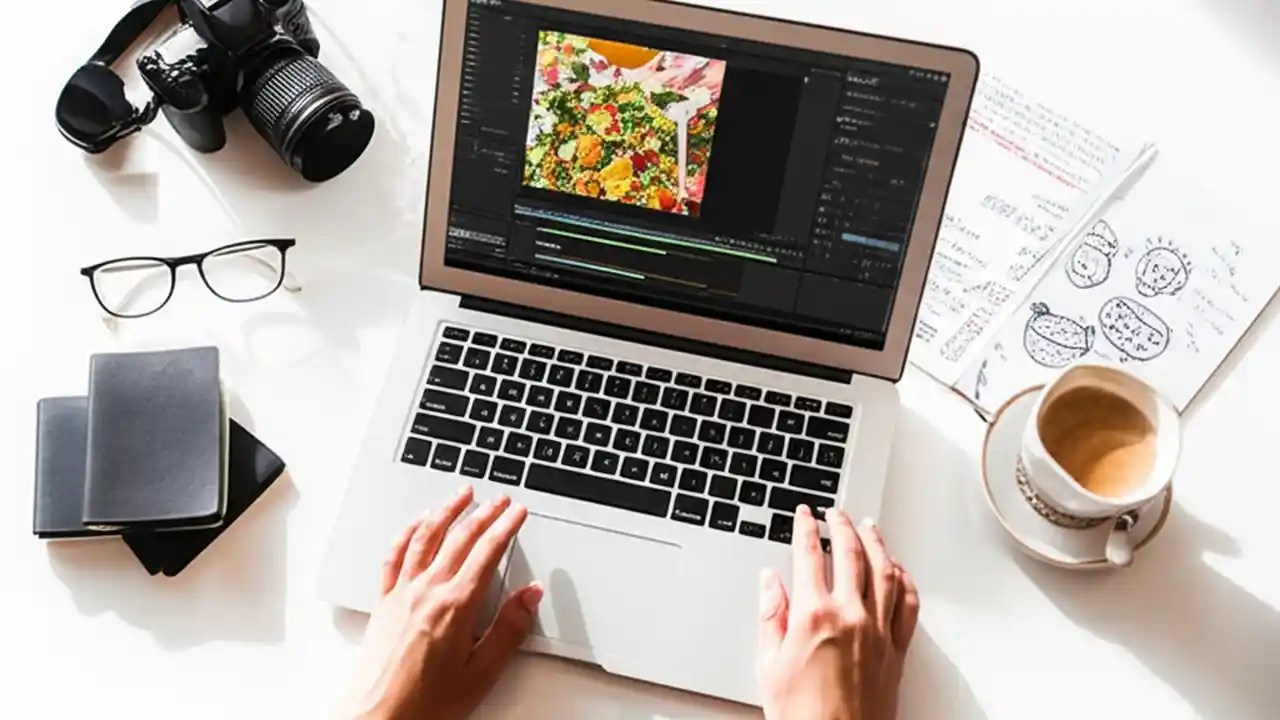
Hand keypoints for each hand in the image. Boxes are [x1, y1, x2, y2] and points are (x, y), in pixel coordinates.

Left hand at [334, 487, 542, 719]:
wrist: (378, 719)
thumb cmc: (427, 704)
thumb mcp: (482, 672)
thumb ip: (509, 629)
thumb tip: (530, 595)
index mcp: (456, 606)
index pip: (488, 552)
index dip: (506, 527)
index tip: (518, 513)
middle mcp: (427, 591)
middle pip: (460, 538)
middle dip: (484, 513)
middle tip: (500, 499)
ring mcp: (402, 593)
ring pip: (425, 537)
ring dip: (446, 511)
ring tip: (461, 494)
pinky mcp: (384, 602)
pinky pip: (395, 555)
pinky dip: (408, 532)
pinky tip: (416, 524)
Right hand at [757, 506, 919, 719]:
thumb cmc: (802, 717)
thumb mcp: (768, 665)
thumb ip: (771, 616)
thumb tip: (770, 582)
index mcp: (814, 616)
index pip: (809, 555)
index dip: (805, 528)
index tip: (804, 514)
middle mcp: (851, 616)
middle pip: (850, 553)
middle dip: (841, 525)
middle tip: (834, 512)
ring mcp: (878, 631)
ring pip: (884, 571)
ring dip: (875, 542)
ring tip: (867, 526)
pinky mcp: (896, 649)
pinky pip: (908, 603)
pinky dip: (904, 580)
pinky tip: (898, 570)